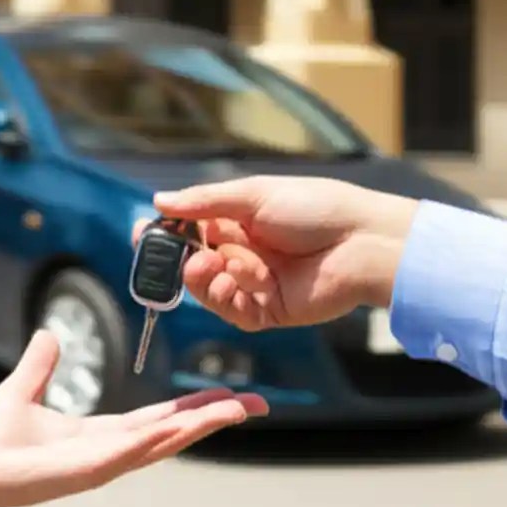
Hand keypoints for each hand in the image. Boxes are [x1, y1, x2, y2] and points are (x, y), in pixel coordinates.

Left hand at [0, 330, 267, 506]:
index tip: (230, 396)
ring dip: (196, 428)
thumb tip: (49, 334)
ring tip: (233, 412)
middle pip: (174, 432)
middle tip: (256, 405)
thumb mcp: (24, 388)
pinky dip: (150, 443)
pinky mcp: (81, 472)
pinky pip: (123, 456)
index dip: (196, 407)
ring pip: (160, 444)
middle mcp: (109, 450)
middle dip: (215, 419)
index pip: (160, 417)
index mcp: (102, 433)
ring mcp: (99, 464)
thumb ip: (41, 363)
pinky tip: (174, 429)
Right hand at [135, 175, 417, 330]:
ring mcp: (255, 284)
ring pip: (209, 291)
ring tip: (208, 263)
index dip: (166, 234)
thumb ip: (205, 202)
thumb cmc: (315, 208)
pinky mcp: (269, 311)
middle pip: (192, 264)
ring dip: (201, 279)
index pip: (190, 231)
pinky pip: (234, 312)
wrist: (362, 242)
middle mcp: (244, 253)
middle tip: (165, 253)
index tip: (144, 232)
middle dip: (177, 260)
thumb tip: (159, 200)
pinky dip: (228, 296)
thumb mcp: (255, 195)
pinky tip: (236, 278)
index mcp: (239, 221)